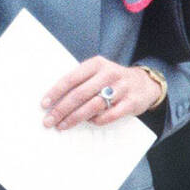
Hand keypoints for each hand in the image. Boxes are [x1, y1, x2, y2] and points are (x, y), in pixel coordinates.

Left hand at [42, 57, 160, 130]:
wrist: (145, 83)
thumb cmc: (112, 79)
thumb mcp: (98, 72)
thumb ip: (81, 81)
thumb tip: (55, 100)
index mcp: (96, 64)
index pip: (71, 78)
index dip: (56, 92)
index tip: (44, 104)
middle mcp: (109, 74)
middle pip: (79, 94)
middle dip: (61, 109)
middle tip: (49, 121)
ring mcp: (121, 88)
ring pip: (93, 106)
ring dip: (75, 118)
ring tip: (62, 125)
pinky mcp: (131, 102)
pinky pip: (110, 115)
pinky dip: (96, 120)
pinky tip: (89, 122)